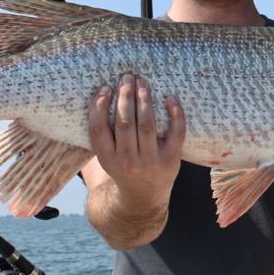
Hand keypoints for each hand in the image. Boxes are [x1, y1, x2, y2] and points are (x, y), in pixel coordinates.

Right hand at [86, 74, 185, 210]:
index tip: (105, 88)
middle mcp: (128, 160)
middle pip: (125, 123)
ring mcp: (151, 161)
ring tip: (143, 82)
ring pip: (147, 124)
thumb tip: (100, 94)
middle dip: (125, 97)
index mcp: (107, 158)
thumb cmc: (123, 167)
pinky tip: (170, 97)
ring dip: (144, 100)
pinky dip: (174, 114)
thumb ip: (103, 134)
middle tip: (127, 77)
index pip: (98, 130)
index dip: (99, 107)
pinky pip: (175, 132)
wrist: (143, 197)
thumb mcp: (107, 156)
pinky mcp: (171, 159)